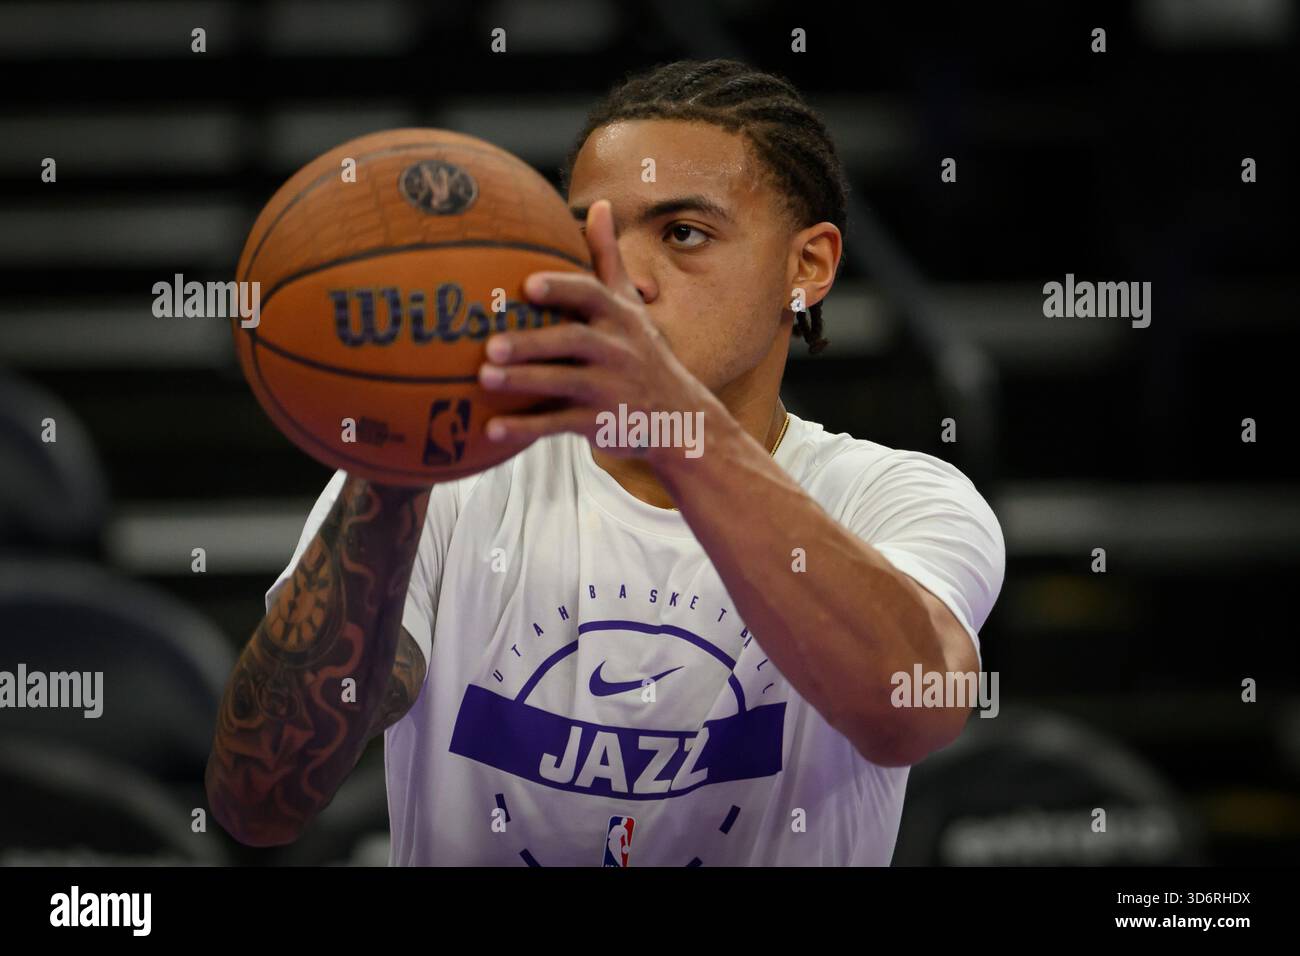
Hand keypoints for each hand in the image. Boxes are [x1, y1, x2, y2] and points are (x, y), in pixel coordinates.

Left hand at [478, 199, 720, 465]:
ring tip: (483, 378)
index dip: (561, 289)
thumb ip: (609, 258)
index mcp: (618, 318)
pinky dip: (525, 428)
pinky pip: (558, 425)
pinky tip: (490, 430)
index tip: (529, 285)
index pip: (591, 296)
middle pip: (572, 341)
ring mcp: (610, 389)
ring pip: (563, 384)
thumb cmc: (642, 353)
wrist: (678, 418)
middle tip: (491, 345)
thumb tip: (601, 204)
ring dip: (523, 382)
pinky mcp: (601, 424)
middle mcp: (617, 350)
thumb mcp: (630, 306)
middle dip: (533, 343)